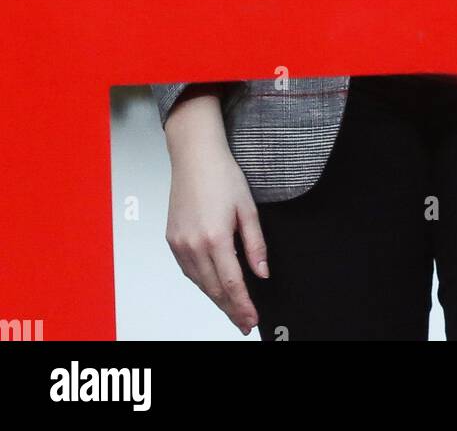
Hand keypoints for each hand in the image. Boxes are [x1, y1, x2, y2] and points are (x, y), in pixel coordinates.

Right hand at [165, 139, 269, 334]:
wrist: (195, 156)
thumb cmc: (221, 175)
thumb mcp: (248, 208)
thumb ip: (256, 244)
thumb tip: (262, 272)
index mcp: (215, 238)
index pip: (232, 284)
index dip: (243, 305)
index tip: (251, 319)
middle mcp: (193, 245)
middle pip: (214, 290)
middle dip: (231, 309)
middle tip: (244, 323)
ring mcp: (179, 244)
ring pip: (200, 283)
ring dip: (216, 299)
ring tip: (232, 310)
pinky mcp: (172, 240)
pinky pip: (188, 271)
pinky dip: (202, 283)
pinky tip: (213, 286)